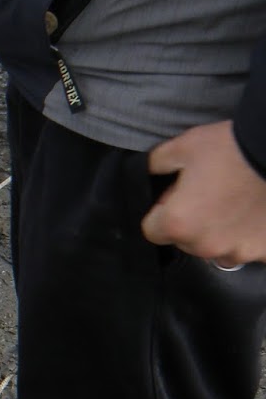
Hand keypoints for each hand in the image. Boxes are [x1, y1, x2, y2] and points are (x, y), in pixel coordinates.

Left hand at [142, 120, 265, 264]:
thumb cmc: (231, 148)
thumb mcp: (182, 147)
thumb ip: (155, 164)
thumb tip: (144, 171)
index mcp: (178, 224)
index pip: (152, 229)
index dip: (162, 210)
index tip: (178, 196)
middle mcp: (205, 245)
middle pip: (185, 241)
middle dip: (192, 222)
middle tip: (210, 194)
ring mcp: (238, 252)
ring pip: (218, 249)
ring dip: (221, 232)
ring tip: (236, 203)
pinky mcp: (265, 251)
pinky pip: (249, 250)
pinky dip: (250, 236)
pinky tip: (255, 214)